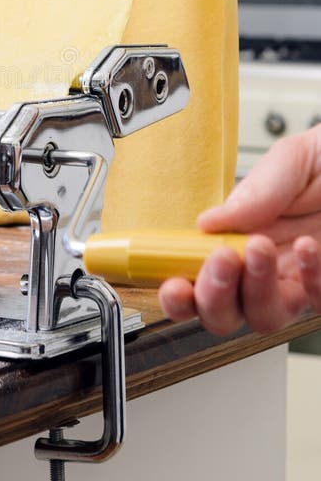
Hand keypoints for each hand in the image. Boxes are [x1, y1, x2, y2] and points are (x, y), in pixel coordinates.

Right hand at [159, 125, 320, 334]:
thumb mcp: (289, 161)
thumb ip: (252, 193)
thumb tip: (207, 223)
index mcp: (239, 238)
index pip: (196, 279)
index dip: (180, 293)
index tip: (174, 283)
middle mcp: (264, 268)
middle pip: (223, 313)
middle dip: (213, 295)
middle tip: (221, 261)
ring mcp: (298, 282)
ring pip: (264, 318)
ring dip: (256, 289)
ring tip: (260, 248)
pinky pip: (315, 302)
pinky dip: (307, 278)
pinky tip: (305, 249)